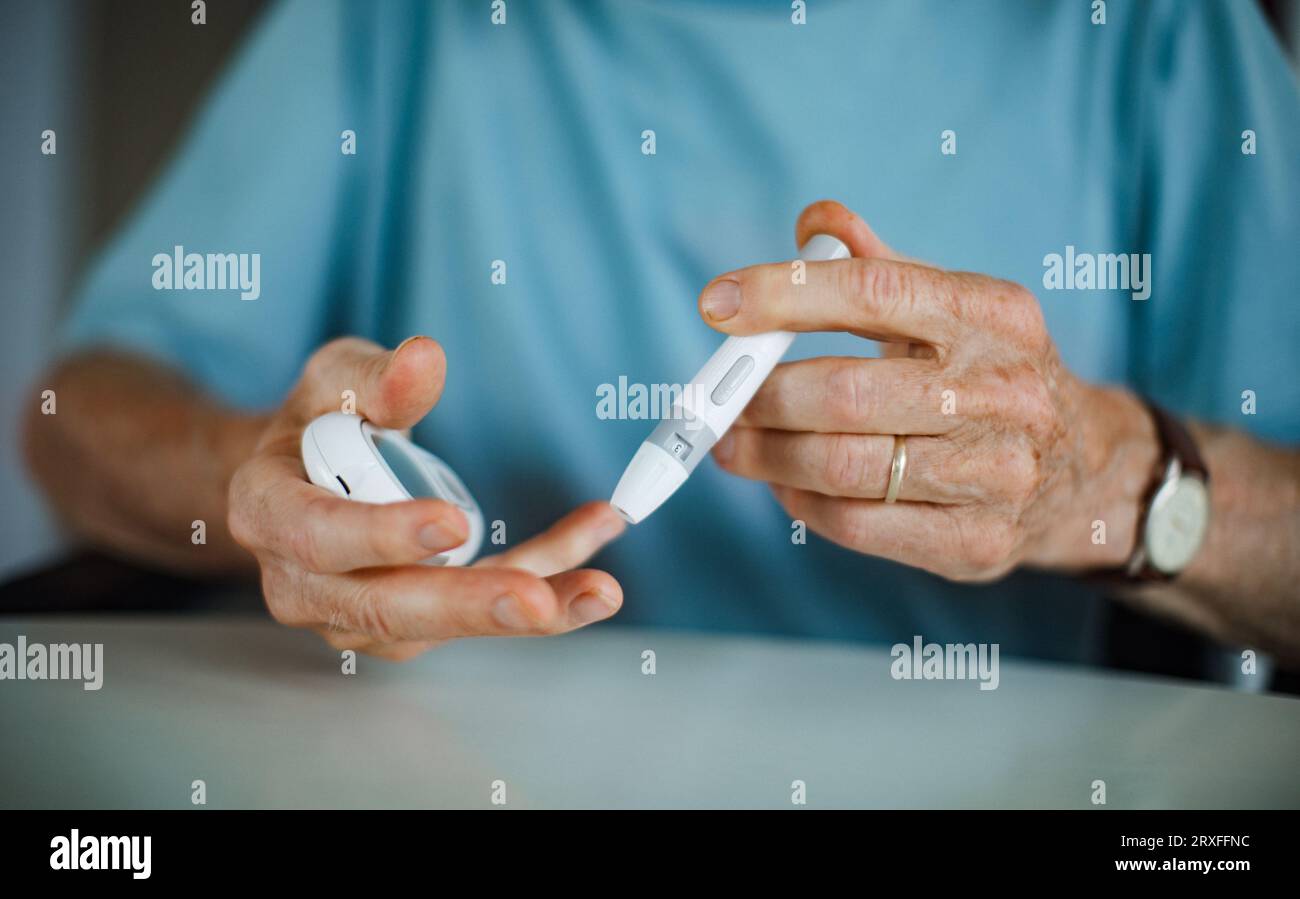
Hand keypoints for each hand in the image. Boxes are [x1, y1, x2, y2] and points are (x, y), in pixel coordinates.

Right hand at [228, 336, 624, 659]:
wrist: (303, 478)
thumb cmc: (318, 424)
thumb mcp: (336, 379)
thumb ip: (375, 376)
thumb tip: (425, 359)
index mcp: (267, 511)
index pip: (317, 535)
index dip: (381, 535)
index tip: (452, 523)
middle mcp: (304, 581)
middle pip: (384, 607)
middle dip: (467, 607)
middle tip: (537, 601)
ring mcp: (355, 615)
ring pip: (442, 625)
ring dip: (525, 609)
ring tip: (597, 591)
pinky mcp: (410, 626)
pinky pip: (477, 611)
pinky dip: (542, 579)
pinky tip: (594, 551)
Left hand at [698, 201, 1156, 581]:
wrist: (1085, 470)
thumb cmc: (988, 375)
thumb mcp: (955, 306)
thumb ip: (879, 267)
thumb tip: (814, 223)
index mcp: (991, 315)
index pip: (874, 291)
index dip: (784, 294)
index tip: (717, 304)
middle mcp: (1002, 391)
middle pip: (844, 393)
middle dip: (762, 398)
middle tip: (720, 402)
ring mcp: (995, 473)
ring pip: (843, 466)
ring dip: (768, 455)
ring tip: (736, 444)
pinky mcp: (975, 543)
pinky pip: (857, 525)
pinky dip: (801, 503)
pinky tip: (785, 485)